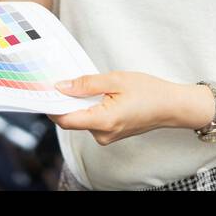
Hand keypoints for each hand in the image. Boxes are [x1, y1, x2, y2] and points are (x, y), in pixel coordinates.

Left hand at [48, 72, 190, 144]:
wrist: (171, 106)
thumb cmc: (149, 91)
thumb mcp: (115, 80)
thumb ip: (86, 84)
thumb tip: (62, 86)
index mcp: (103, 121)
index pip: (65, 119)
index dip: (52, 105)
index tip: (44, 90)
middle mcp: (102, 134)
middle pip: (72, 118)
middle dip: (67, 99)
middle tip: (65, 78)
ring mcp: (106, 136)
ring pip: (81, 118)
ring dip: (80, 102)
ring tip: (91, 84)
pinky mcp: (110, 134)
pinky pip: (92, 120)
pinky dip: (90, 107)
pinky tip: (99, 94)